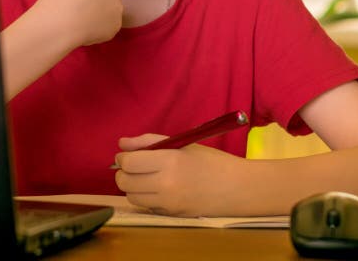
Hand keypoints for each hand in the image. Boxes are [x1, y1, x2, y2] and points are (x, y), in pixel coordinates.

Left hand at [114, 134, 243, 216]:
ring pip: (131, 196)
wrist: (236, 188)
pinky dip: (145, 197)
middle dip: (124, 172)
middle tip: (134, 165)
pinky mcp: (170, 215)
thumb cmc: (211, 161)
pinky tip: (158, 189)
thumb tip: (121, 143)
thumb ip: (148, 141)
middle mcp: (166, 185)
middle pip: (125, 181)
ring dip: (132, 185)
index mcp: (170, 161)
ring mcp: (167, 203)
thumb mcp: (181, 144)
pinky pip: (145, 206)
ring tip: (146, 176)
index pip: (130, 162)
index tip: (128, 154)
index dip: (124, 157)